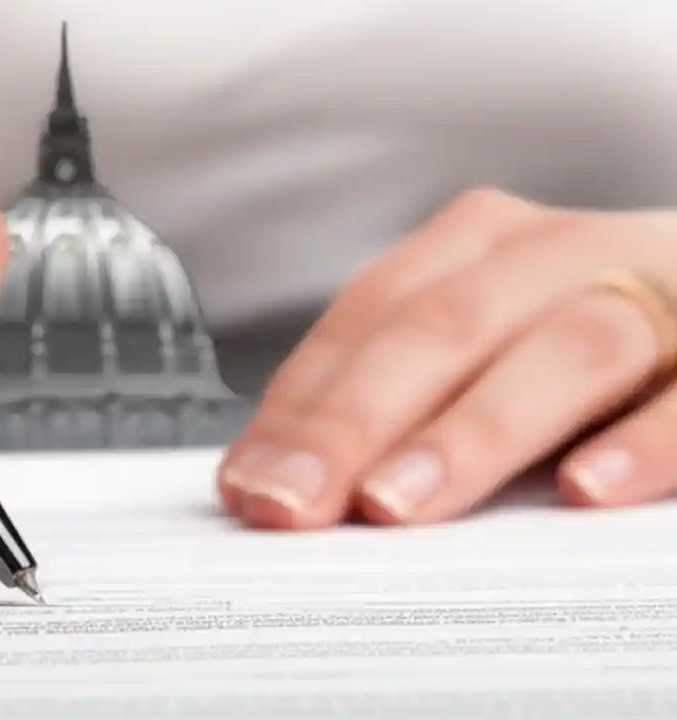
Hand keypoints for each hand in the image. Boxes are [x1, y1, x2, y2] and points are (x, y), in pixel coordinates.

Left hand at [219, 188, 676, 528]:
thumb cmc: (581, 341)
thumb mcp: (483, 348)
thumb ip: (395, 398)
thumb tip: (276, 483)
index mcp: (479, 247)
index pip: (366, 320)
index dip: (302, 404)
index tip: (250, 485)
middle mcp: (558, 252)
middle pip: (442, 327)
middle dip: (355, 422)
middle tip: (294, 505)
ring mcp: (655, 292)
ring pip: (559, 348)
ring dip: (471, 432)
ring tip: (398, 505)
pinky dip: (644, 443)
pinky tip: (587, 492)